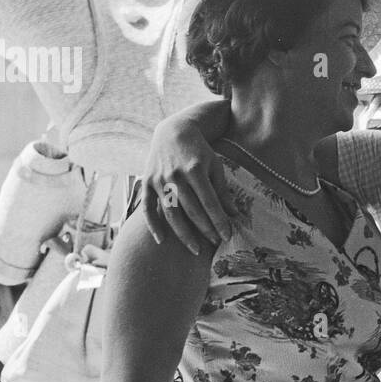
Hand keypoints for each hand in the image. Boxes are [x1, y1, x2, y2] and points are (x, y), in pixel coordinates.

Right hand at [144, 120, 234, 254]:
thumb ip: (222, 190)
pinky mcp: (147, 182)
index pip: (209, 202)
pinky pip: (147, 207)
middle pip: (192, 210)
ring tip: (195, 249)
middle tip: (214, 244)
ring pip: (171, 213)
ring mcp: (159, 180)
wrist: (172, 132)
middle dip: (205, 230)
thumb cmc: (199, 151)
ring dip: (183, 234)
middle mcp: (176, 176)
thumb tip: (234, 213)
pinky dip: (153, 225)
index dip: (218, 221)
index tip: (227, 236)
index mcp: (195, 170)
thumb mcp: (214, 165)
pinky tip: (161, 241)